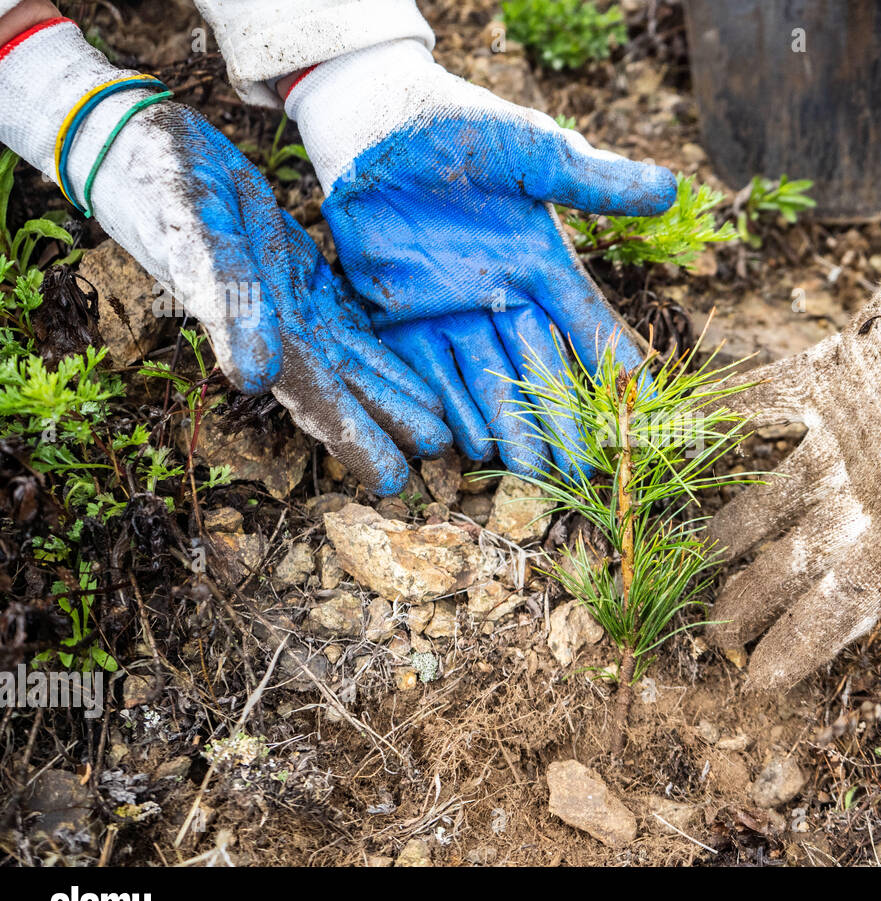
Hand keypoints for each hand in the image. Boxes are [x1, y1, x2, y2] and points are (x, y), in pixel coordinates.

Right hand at [0, 18, 449, 492]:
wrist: (139, 140)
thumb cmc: (161, 182)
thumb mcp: (197, 234)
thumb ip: (229, 304)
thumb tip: (254, 379)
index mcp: (259, 330)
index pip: (316, 400)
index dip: (357, 440)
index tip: (396, 481)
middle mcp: (278, 328)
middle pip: (343, 393)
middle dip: (389, 428)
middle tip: (442, 457)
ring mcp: (289, 304)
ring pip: (349, 364)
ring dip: (389, 397)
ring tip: (434, 427)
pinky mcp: (296, 274)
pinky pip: (345, 324)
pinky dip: (376, 352)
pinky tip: (404, 370)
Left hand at [284, 38, 677, 474]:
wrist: (374, 118)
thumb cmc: (459, 126)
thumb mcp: (530, 149)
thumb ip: (591, 180)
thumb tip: (669, 190)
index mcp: (539, 259)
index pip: (584, 320)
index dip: (612, 361)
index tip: (643, 403)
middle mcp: (501, 293)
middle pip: (538, 364)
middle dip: (562, 416)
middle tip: (586, 467)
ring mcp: (450, 307)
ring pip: (487, 377)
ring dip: (511, 424)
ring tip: (533, 473)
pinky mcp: (398, 313)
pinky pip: (427, 368)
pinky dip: (448, 404)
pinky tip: (470, 446)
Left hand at [707, 172, 880, 689]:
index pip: (853, 595)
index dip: (806, 640)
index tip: (754, 683)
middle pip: (807, 553)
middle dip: (759, 593)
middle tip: (704, 633)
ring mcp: (859, 423)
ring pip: (784, 488)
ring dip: (740, 522)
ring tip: (690, 555)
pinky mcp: (843, 364)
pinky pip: (771, 399)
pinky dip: (730, 414)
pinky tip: (686, 430)